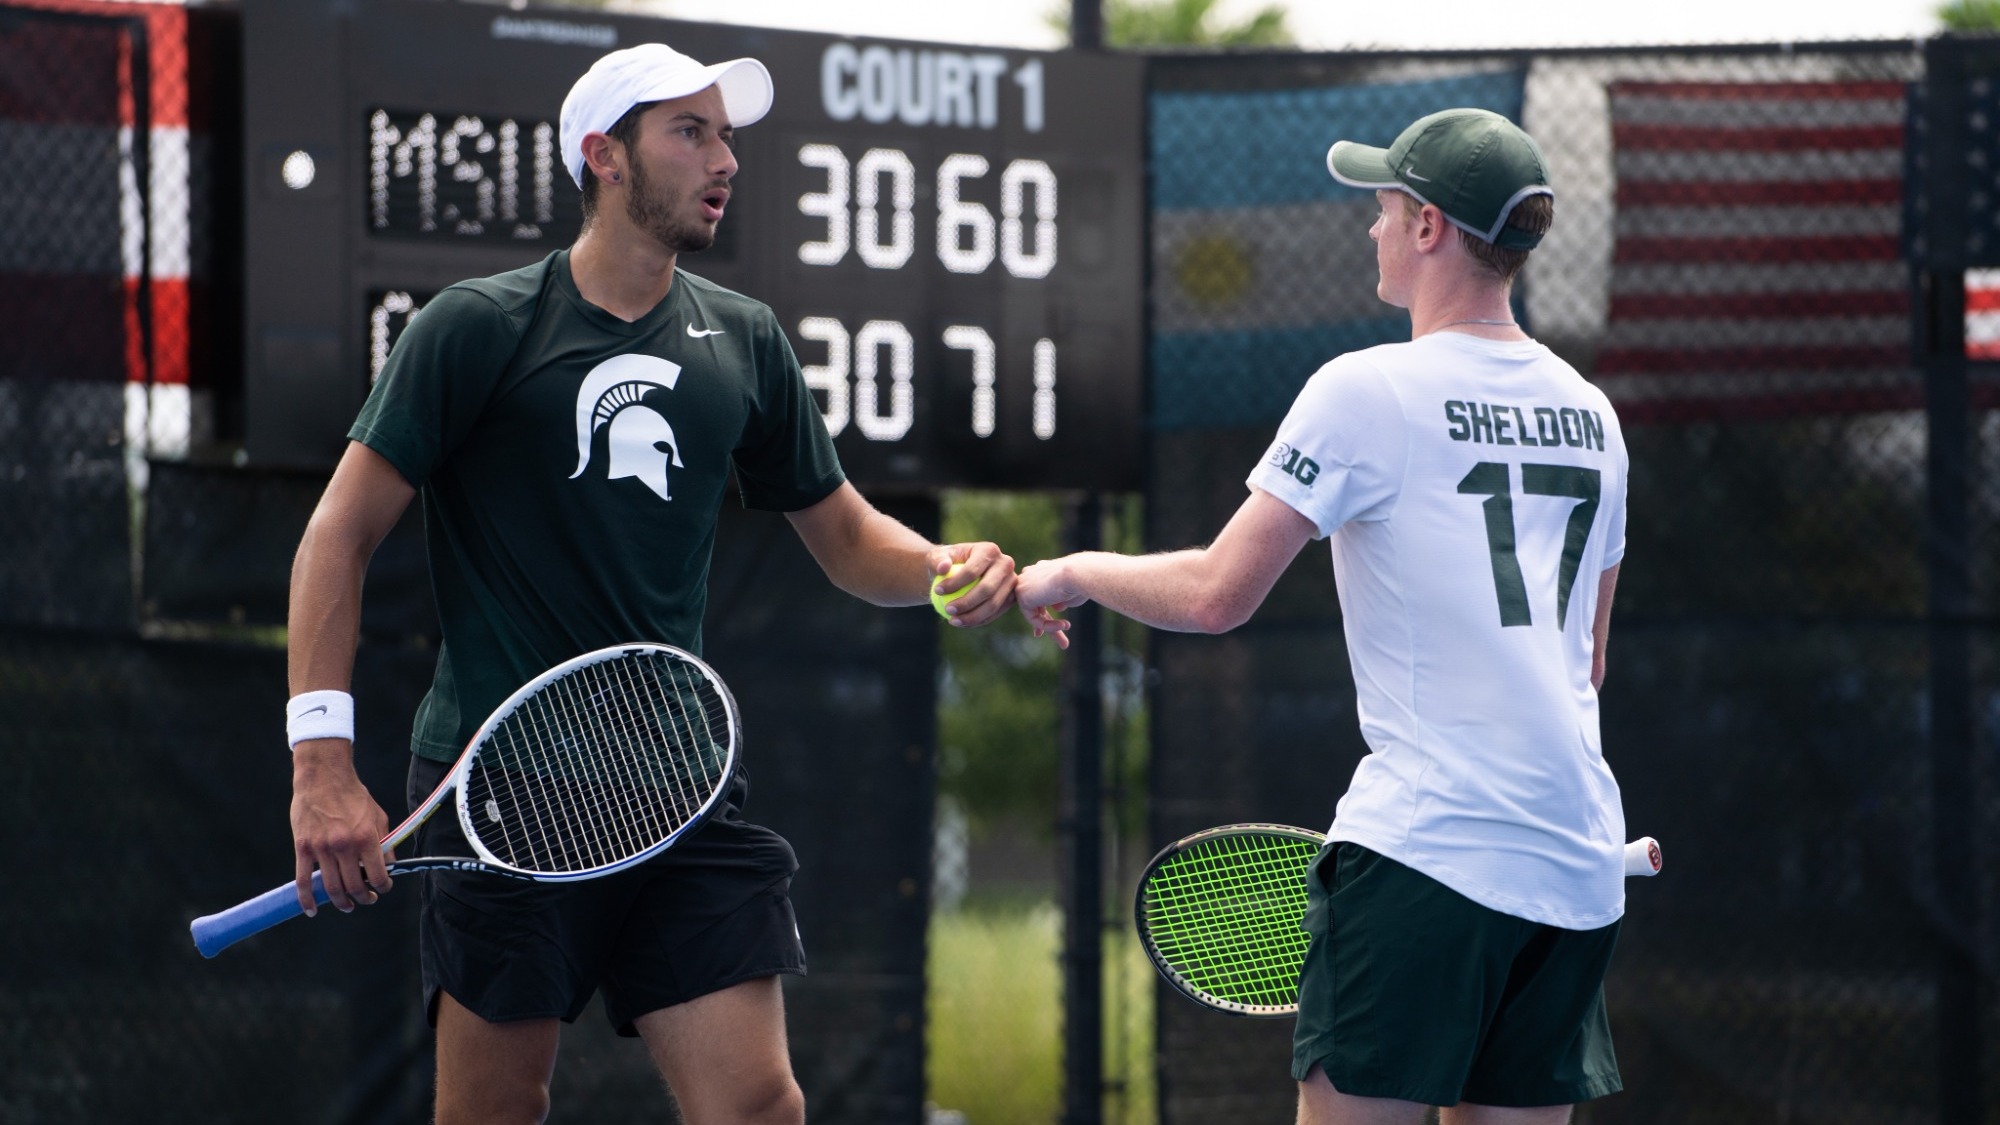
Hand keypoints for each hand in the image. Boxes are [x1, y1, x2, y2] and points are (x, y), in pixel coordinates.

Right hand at [289, 742, 391, 914]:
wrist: (323, 777)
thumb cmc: (353, 795)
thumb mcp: (378, 816)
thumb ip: (385, 842)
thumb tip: (390, 865)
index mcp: (366, 837)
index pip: (378, 875)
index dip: (383, 887)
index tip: (383, 888)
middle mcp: (344, 846)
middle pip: (354, 886)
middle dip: (364, 898)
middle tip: (367, 899)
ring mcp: (321, 848)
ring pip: (331, 887)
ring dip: (341, 902)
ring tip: (347, 905)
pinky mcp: (302, 848)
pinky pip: (302, 880)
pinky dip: (307, 899)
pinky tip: (313, 910)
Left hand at [926, 541, 1017, 626]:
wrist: (961, 570)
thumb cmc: (948, 562)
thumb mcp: (938, 556)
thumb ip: (938, 560)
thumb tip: (943, 568)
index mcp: (989, 550)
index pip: (972, 570)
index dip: (954, 583)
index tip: (937, 591)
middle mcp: (1005, 564)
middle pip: (987, 589)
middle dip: (966, 603)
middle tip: (948, 610)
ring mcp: (1011, 582)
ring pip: (993, 604)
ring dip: (972, 616)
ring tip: (953, 621)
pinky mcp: (1011, 597)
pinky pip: (995, 613)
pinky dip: (978, 620)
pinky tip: (961, 623)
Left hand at [1014, 557, 1079, 649]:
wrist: (1076, 573)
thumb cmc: (1079, 581)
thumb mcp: (1069, 594)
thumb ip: (1060, 600)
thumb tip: (1055, 608)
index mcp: (1041, 570)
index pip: (1039, 594)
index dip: (1047, 611)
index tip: (1059, 626)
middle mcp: (1030, 575)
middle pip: (1036, 606)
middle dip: (1048, 625)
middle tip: (1062, 643)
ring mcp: (1024, 584)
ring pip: (1034, 614)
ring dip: (1051, 629)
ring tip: (1065, 641)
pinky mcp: (1022, 596)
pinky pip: (1033, 619)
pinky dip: (1048, 625)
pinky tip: (1063, 625)